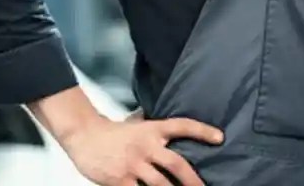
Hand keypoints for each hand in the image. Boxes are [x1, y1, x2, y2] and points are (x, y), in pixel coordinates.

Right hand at [60, 113, 223, 185]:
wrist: (84, 135)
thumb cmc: (113, 132)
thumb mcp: (136, 124)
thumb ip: (154, 130)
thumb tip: (174, 130)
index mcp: (151, 130)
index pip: (182, 126)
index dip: (202, 131)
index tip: (219, 138)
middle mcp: (145, 146)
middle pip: (176, 164)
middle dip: (193, 180)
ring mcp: (133, 164)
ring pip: (160, 184)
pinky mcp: (119, 180)